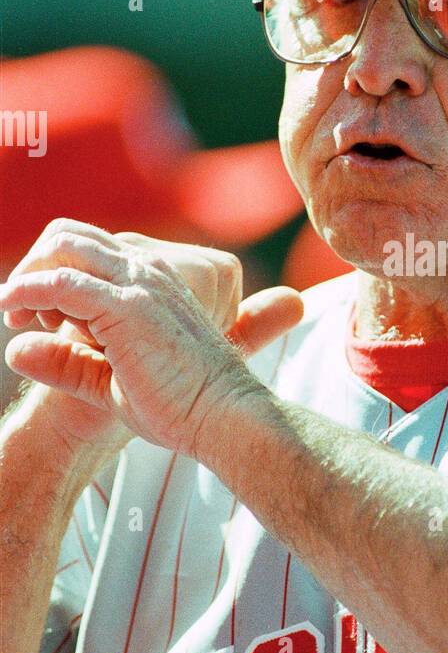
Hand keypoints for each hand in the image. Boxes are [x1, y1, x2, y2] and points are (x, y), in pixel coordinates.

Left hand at [0, 220, 302, 457]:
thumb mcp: (110, 380)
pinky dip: (29, 292)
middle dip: (32, 265)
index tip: (31, 316)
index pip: (85, 249)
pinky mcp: (128, 306)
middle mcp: (145, 271)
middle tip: (16, 309)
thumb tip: (13, 351)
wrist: (222, 415)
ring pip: (63, 248)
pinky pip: (62, 283)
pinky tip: (15, 312)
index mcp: (150, 280)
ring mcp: (139, 284)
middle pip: (68, 236)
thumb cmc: (179, 404)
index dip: (48, 273)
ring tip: (15, 312)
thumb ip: (67, 362)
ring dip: (28, 275)